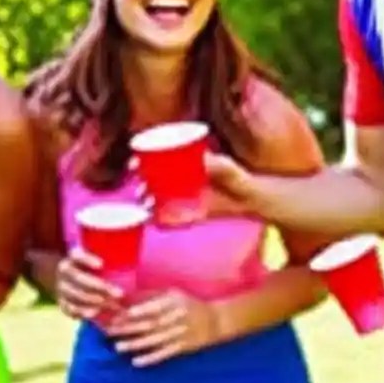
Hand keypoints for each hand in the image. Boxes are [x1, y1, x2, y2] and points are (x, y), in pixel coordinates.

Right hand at [56, 247, 121, 321]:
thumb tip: (136, 261)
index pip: (76, 255)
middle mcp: (64, 270)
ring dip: (94, 300)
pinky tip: (96, 313)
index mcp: (73, 257)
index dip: (87, 259)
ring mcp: (61, 287)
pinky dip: (83, 311)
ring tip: (113, 305)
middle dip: (99, 286)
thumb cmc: (98, 271)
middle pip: (78, 277)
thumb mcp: (102, 262)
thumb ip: (113, 261)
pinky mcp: (62, 303)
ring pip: (75, 294)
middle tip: (119, 294)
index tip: (102, 264)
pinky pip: (70, 308)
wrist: (75, 284)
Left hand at [109, 289, 220, 366]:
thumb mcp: (174, 294)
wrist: (216, 321)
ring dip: (135, 344)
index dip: (132, 313)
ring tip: (118, 347)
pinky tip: (136, 362)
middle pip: (148, 324)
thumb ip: (152, 295)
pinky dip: (150, 358)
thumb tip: (127, 297)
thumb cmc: (190, 305)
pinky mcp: (182, 348)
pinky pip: (164, 354)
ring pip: (154, 340)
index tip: (116, 316)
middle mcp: (176, 318)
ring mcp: (180, 334)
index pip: (150, 308)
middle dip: (128, 328)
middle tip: (110, 332)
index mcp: (173, 302)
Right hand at [129, 153, 252, 220]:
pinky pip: (169, 218)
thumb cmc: (238, 177)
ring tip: (146, 207)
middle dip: (141, 185)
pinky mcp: (190, 213)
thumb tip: (204, 160)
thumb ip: (219, 165)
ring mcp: (183, 197)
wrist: (250, 198)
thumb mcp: (228, 169)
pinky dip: (159, 220)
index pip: (154, 159)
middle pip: (151, 180)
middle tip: (140, 190)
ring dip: (147, 203)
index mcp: (183, 162)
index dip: (139, 161)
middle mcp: (179, 179)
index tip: (133, 165)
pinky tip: (153, 223)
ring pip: (157, 199)